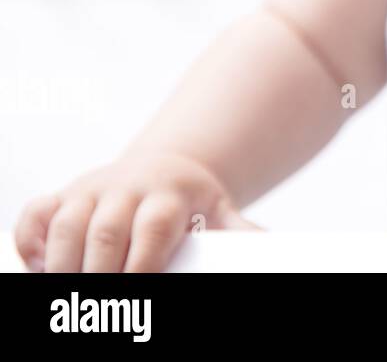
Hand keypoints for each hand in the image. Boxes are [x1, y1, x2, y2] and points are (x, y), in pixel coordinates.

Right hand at [14, 151, 258, 272]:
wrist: (164, 168)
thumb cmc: (191, 203)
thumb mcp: (222, 212)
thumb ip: (240, 234)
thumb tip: (270, 250)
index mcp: (169, 194)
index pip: (155, 225)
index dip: (145, 260)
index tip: (142, 288)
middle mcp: (126, 188)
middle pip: (106, 230)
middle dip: (100, 271)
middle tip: (99, 304)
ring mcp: (90, 189)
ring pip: (66, 223)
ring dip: (63, 263)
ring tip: (69, 294)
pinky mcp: (62, 195)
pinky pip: (35, 214)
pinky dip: (29, 242)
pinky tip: (41, 268)